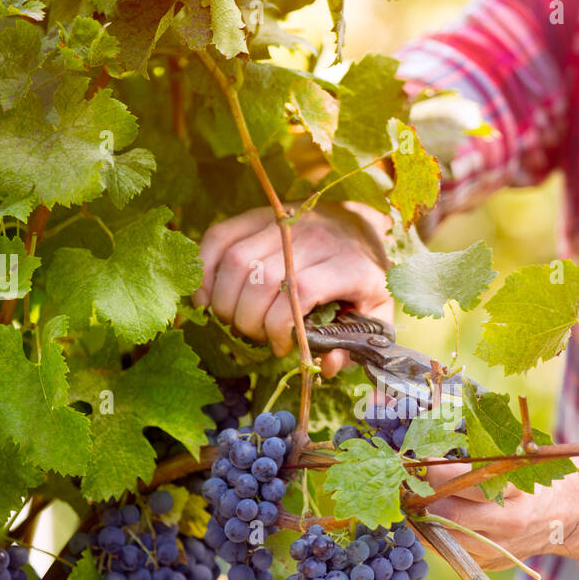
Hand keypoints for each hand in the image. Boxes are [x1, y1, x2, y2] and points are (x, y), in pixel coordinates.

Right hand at [193, 201, 393, 376]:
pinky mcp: (257, 214)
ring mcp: (282, 221)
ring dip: (224, 301)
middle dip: (249, 320)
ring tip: (234, 321)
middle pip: (261, 278)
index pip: (300, 291)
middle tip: (255, 336)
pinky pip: (218, 237)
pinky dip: (204, 271)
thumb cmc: (364, 277)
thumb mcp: (374, 313)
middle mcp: (314, 236)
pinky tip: (206, 298)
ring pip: (236, 260)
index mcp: (348, 264)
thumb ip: (353, 344)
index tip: (281, 347)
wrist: (361, 225)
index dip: (280, 326)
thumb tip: (323, 365)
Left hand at [421, 463, 578, 570]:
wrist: (562, 517)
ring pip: (444, 537)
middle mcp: (508, 524)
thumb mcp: (516, 463)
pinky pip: (449, 550)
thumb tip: (432, 448)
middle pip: (449, 514)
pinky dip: (432, 534)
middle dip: (421, 497)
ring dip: (420, 519)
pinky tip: (422, 518)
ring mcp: (498, 549)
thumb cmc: (532, 481)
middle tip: (404, 482)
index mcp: (517, 492)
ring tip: (408, 499)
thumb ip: (480, 458)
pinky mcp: (488, 564)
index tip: (418, 461)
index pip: (465, 483)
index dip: (435, 472)